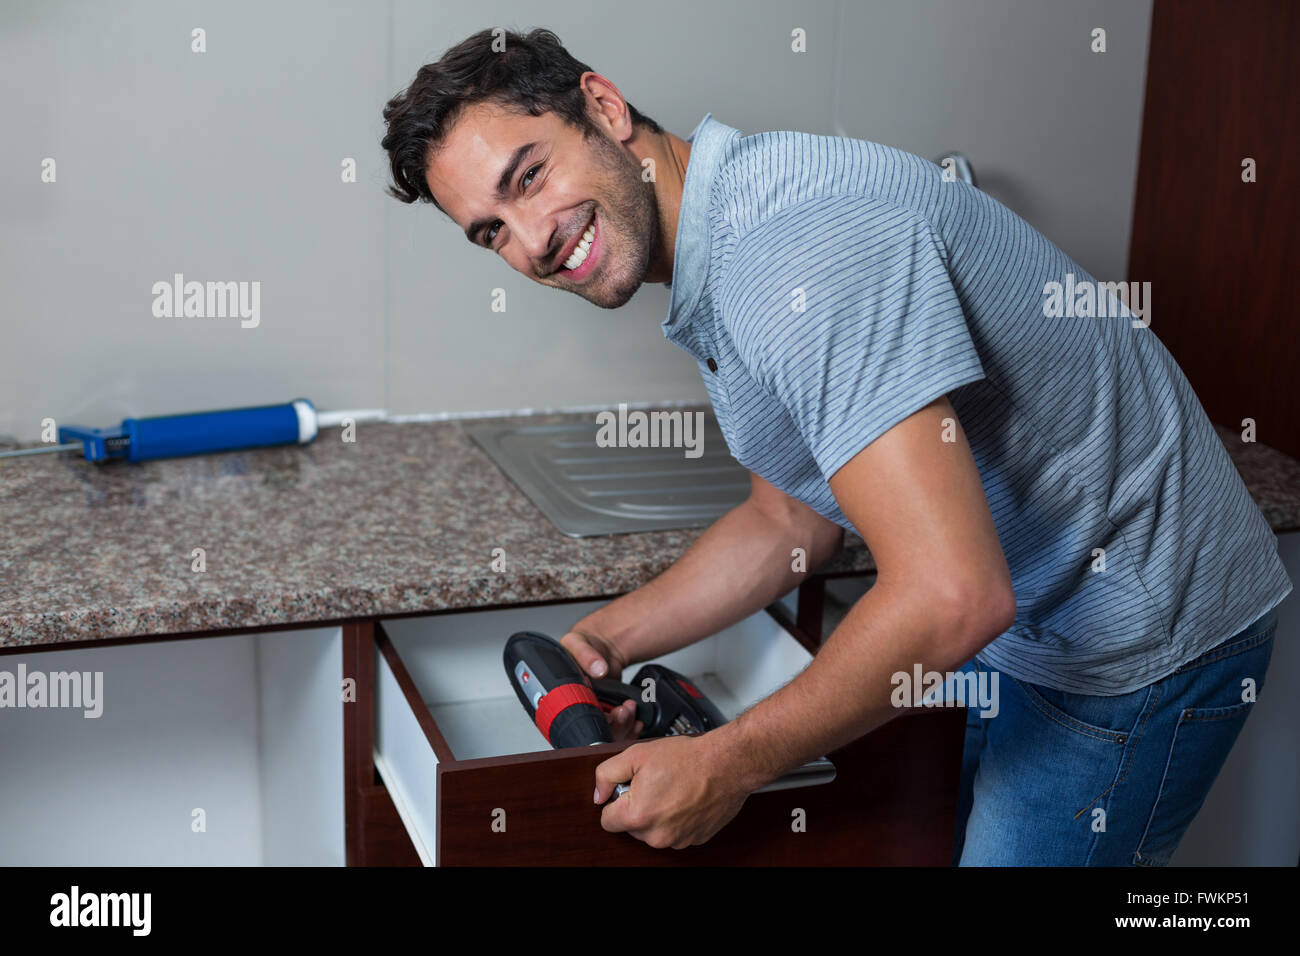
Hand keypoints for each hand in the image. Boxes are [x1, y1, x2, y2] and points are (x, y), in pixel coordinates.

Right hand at [559, 628, 639, 740]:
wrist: (599, 645)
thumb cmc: (581, 645)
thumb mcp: (577, 642)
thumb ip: (585, 654)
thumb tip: (598, 669)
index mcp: (563, 698)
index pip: (575, 722)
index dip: (594, 724)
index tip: (610, 715)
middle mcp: (577, 709)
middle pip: (593, 733)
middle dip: (613, 727)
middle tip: (623, 712)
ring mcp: (594, 713)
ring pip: (607, 734)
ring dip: (623, 727)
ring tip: (630, 709)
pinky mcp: (608, 712)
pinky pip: (617, 728)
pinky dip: (629, 727)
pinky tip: (635, 718)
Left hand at [593, 733, 750, 849]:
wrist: (728, 764)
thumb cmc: (689, 758)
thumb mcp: (637, 754)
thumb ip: (607, 774)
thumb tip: (599, 793)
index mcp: (638, 816)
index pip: (607, 820)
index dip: (615, 800)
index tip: (629, 788)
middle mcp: (657, 835)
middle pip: (631, 827)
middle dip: (637, 806)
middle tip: (654, 783)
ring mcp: (678, 840)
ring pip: (654, 831)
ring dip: (658, 814)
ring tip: (673, 788)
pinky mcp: (695, 839)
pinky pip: (675, 832)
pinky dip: (677, 818)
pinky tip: (686, 797)